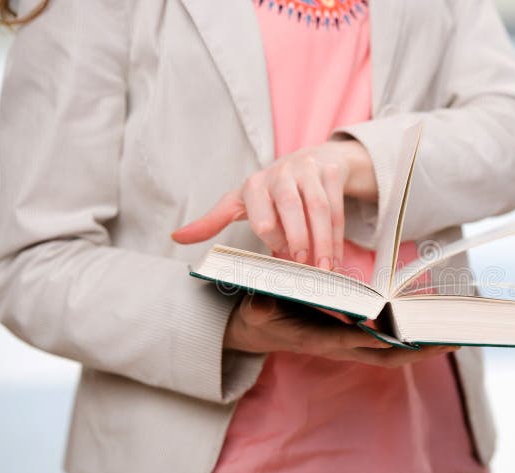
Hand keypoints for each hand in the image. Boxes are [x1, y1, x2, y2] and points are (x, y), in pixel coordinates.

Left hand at [172, 140, 377, 269]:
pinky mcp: (330, 173)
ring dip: (323, 241)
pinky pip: (337, 207)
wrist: (314, 160)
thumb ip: (212, 221)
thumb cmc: (272, 191)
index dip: (271, 236)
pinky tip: (336, 259)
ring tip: (326, 270)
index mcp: (253, 185)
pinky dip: (338, 237)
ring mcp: (307, 171)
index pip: (259, 211)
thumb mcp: (240, 203)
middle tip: (303, 265)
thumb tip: (176, 237)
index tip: (282, 260)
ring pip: (317, 207)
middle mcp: (280, 173)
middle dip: (297, 236)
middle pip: (289, 204)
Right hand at [225, 294, 458, 367]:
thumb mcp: (254, 309)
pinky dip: (409, 337)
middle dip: (420, 350)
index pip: (358, 343)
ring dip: (422, 346)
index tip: (413, 335)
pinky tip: (429, 326)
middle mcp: (340, 347)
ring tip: (452, 335)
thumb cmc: (258, 316)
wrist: (257, 331)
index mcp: (319, 339)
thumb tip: (261, 303)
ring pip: (392, 353)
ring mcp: (348, 345)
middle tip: (453, 339)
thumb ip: (259, 307)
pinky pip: (387, 344)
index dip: (387, 341)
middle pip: (387, 355)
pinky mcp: (352, 339)